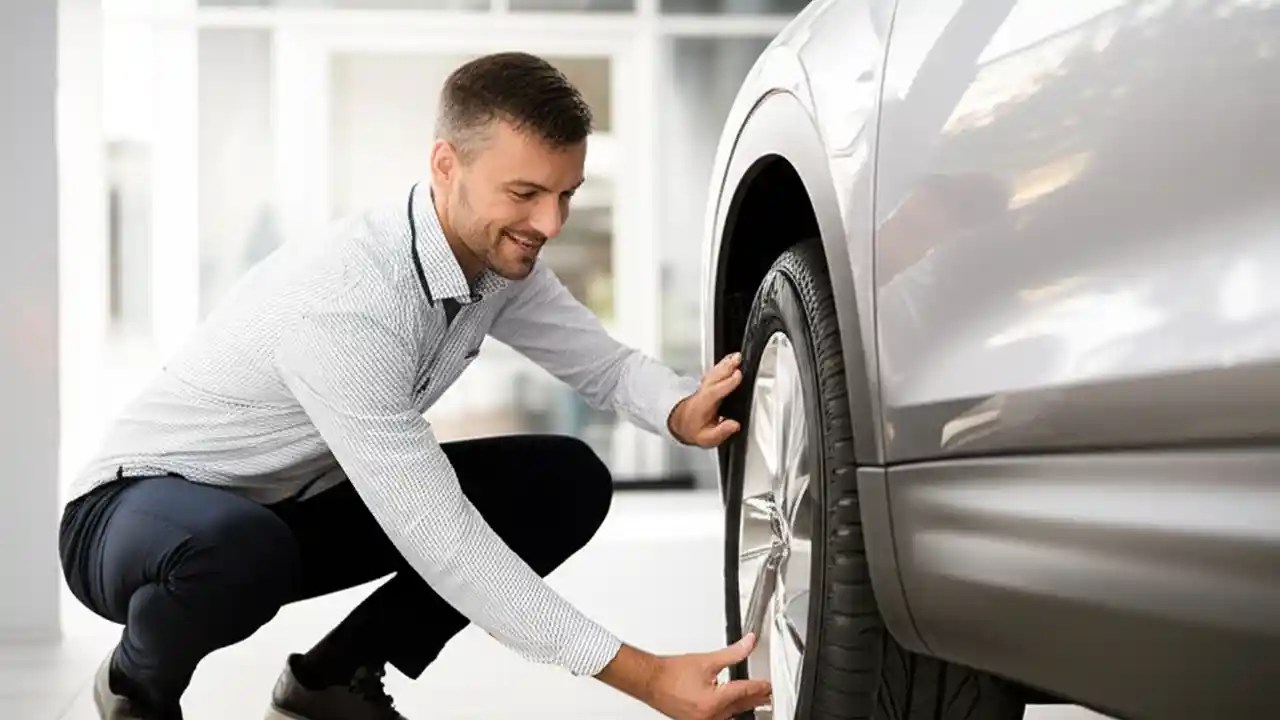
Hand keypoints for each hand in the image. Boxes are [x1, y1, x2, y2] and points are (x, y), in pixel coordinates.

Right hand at [596, 634, 771, 719]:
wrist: (650, 681)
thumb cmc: (671, 673)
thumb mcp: (707, 660)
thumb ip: (732, 653)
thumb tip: (748, 643)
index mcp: (714, 701)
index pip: (744, 692)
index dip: (759, 686)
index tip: (767, 684)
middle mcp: (710, 716)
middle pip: (741, 706)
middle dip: (755, 698)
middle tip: (767, 693)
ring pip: (732, 715)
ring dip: (744, 707)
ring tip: (755, 700)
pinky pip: (720, 719)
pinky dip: (729, 712)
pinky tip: (733, 708)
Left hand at [668, 353, 743, 447]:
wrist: (680, 423)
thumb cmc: (693, 429)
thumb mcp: (705, 439)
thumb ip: (720, 432)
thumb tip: (734, 425)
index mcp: (702, 406)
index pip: (714, 392)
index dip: (726, 384)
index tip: (737, 376)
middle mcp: (702, 394)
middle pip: (714, 377)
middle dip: (726, 368)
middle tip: (737, 359)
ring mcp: (703, 387)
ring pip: (714, 373)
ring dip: (725, 363)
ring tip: (736, 357)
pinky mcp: (706, 384)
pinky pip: (714, 372)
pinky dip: (723, 365)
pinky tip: (730, 360)